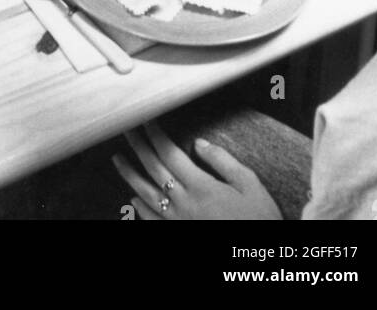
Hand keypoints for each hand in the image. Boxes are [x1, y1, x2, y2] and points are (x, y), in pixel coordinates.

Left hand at [113, 123, 281, 220]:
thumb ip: (223, 162)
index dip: (155, 134)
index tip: (146, 120)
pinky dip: (140, 209)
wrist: (257, 257)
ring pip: (146, 194)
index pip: (169, 153)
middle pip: (153, 169)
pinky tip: (132, 198)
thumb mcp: (249, 185)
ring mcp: (178, 221)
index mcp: (201, 186)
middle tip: (126, 129)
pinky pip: (152, 221)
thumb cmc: (258, 220)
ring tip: (118, 159)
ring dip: (130, 174)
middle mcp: (184, 203)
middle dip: (138, 146)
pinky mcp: (177, 234)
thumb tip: (200, 143)